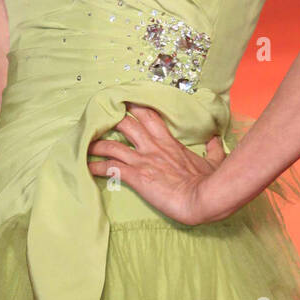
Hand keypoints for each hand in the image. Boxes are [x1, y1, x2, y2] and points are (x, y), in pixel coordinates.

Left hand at [87, 104, 225, 225]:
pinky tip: (85, 167)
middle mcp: (152, 146)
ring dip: (96, 144)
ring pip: (112, 145)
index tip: (124, 102)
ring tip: (85, 143)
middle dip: (110, 120)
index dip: (134, 107)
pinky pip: (110, 168)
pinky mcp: (136, 176)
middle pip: (126, 124)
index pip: (149, 116)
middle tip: (98, 117)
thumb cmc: (209, 181)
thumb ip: (212, 149)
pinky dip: (96, 166)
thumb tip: (214, 140)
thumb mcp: (214, 161)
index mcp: (169, 141)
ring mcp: (143, 160)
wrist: (203, 197)